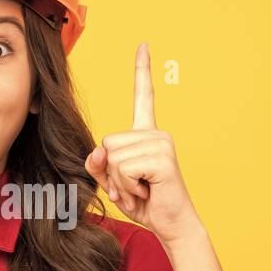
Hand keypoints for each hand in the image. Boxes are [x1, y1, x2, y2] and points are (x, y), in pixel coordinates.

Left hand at [84, 42, 202, 243]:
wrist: (171, 225)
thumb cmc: (145, 202)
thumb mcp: (113, 182)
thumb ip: (99, 164)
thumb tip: (98, 152)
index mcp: (146, 133)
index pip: (143, 96)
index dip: (142, 70)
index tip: (144, 45)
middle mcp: (156, 133)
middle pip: (107, 143)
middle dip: (111, 173)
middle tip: (134, 186)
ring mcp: (161, 143)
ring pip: (113, 158)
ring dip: (120, 183)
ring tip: (141, 189)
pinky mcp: (162, 158)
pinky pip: (124, 169)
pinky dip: (128, 187)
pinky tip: (147, 191)